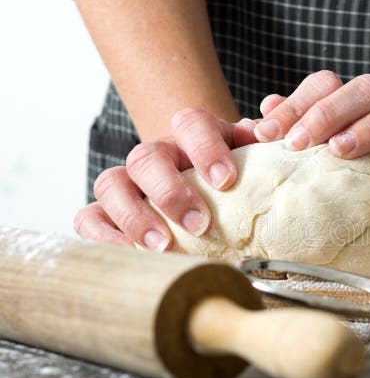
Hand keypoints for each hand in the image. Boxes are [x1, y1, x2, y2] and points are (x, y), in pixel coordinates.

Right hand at [73, 109, 258, 249]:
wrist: (205, 192)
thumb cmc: (232, 181)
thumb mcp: (253, 160)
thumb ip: (264, 142)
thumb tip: (270, 125)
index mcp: (192, 138)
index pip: (191, 123)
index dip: (206, 148)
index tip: (226, 180)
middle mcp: (156, 155)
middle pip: (146, 157)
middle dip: (171, 192)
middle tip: (200, 224)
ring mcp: (127, 183)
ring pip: (111, 184)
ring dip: (136, 217)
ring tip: (164, 246)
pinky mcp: (106, 213)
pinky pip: (90, 218)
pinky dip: (105, 236)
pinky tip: (132, 254)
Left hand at [253, 71, 369, 219]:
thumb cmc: (348, 198)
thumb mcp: (309, 172)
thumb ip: (286, 145)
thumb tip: (255, 120)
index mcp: (352, 115)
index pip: (328, 85)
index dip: (296, 103)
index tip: (266, 134)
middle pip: (368, 87)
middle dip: (330, 110)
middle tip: (299, 143)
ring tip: (340, 151)